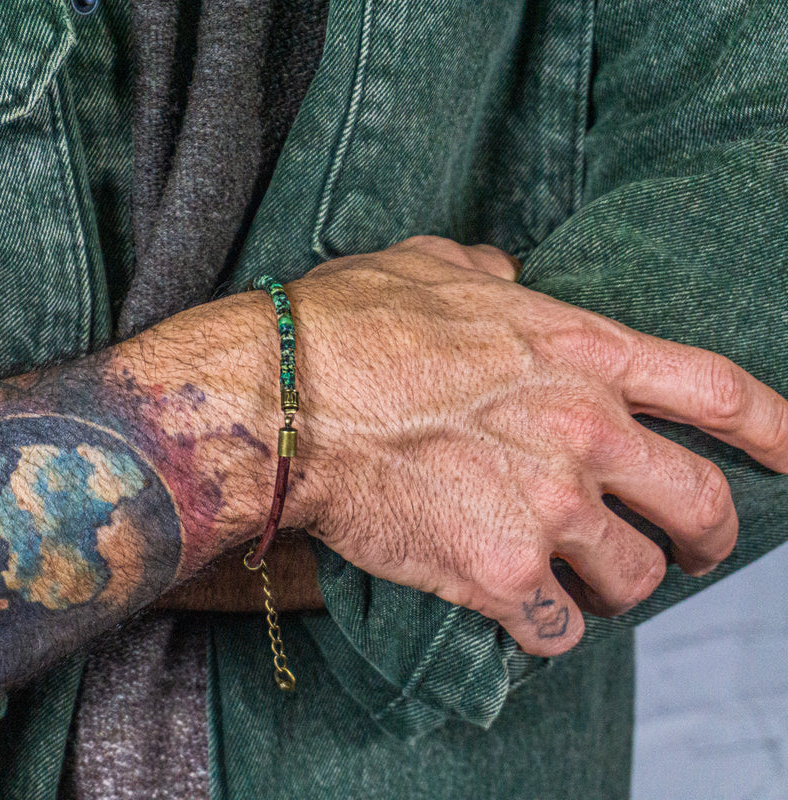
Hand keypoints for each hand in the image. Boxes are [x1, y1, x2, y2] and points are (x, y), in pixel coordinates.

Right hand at [281, 236, 787, 655]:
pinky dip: (546, 630)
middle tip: (688, 552)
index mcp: (581, 352)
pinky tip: (522, 617)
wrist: (284, 403)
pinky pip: (555, 629)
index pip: (718, 391)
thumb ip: (487, 273)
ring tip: (581, 588)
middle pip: (701, 504)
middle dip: (708, 539)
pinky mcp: (498, 573)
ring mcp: (548, 509)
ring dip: (614, 590)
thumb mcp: (429, 267)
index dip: (775, 427)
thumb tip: (503, 275)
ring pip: (631, 579)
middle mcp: (584, 432)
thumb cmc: (346, 327)